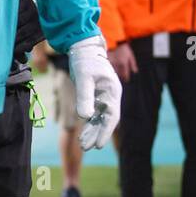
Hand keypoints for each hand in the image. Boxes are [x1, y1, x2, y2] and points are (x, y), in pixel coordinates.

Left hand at [68, 35, 122, 150]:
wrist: (83, 49)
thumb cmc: (85, 61)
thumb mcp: (84, 78)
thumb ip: (85, 97)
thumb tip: (86, 117)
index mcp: (112, 92)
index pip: (112, 116)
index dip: (105, 131)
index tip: (99, 145)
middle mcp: (110, 96)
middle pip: (106, 120)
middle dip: (97, 134)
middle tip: (87, 147)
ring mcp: (104, 98)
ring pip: (99, 120)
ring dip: (92, 132)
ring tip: (83, 145)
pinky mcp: (95, 97)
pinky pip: (94, 115)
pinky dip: (89, 125)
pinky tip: (82, 135)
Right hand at [109, 42, 137, 81]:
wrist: (115, 40)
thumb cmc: (124, 48)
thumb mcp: (130, 55)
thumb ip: (133, 64)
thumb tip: (135, 71)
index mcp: (123, 63)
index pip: (125, 74)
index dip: (126, 78)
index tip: (127, 80)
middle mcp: (117, 64)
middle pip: (119, 74)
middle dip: (121, 76)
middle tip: (122, 78)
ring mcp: (111, 62)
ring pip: (113, 71)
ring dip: (116, 74)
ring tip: (117, 75)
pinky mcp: (106, 60)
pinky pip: (109, 67)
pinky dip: (111, 69)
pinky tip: (112, 70)